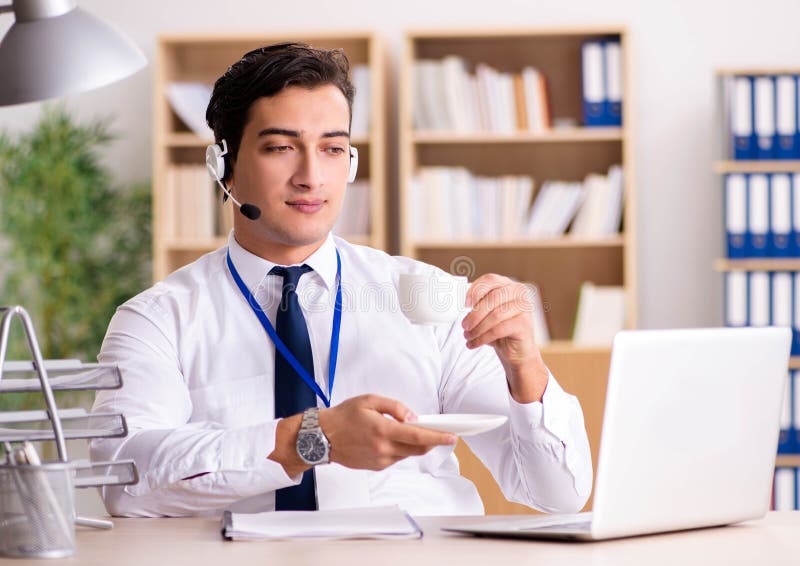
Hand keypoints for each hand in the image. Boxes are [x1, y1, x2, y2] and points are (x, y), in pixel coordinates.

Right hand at [318, 394, 456, 470]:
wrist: (322, 437)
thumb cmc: (344, 416)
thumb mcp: (369, 400)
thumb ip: (394, 407)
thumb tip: (412, 417)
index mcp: (383, 430)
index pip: (418, 437)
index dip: (438, 437)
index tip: (451, 437)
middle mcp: (384, 449)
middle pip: (418, 449)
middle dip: (431, 442)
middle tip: (438, 433)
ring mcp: (380, 460)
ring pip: (407, 454)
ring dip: (414, 445)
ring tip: (408, 431)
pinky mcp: (376, 466)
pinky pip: (396, 458)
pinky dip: (400, 449)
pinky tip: (391, 439)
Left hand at [462, 274, 548, 401]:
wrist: (516, 352)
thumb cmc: (499, 330)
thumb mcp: (487, 314)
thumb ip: (478, 303)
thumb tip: (457, 300)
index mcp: (508, 285)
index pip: (490, 280)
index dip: (475, 290)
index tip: (464, 304)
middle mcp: (519, 293)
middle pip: (492, 298)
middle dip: (475, 314)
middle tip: (464, 326)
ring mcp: (524, 307)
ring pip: (495, 315)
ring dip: (477, 328)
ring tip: (467, 337)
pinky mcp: (524, 324)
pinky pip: (499, 329)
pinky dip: (483, 338)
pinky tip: (474, 343)